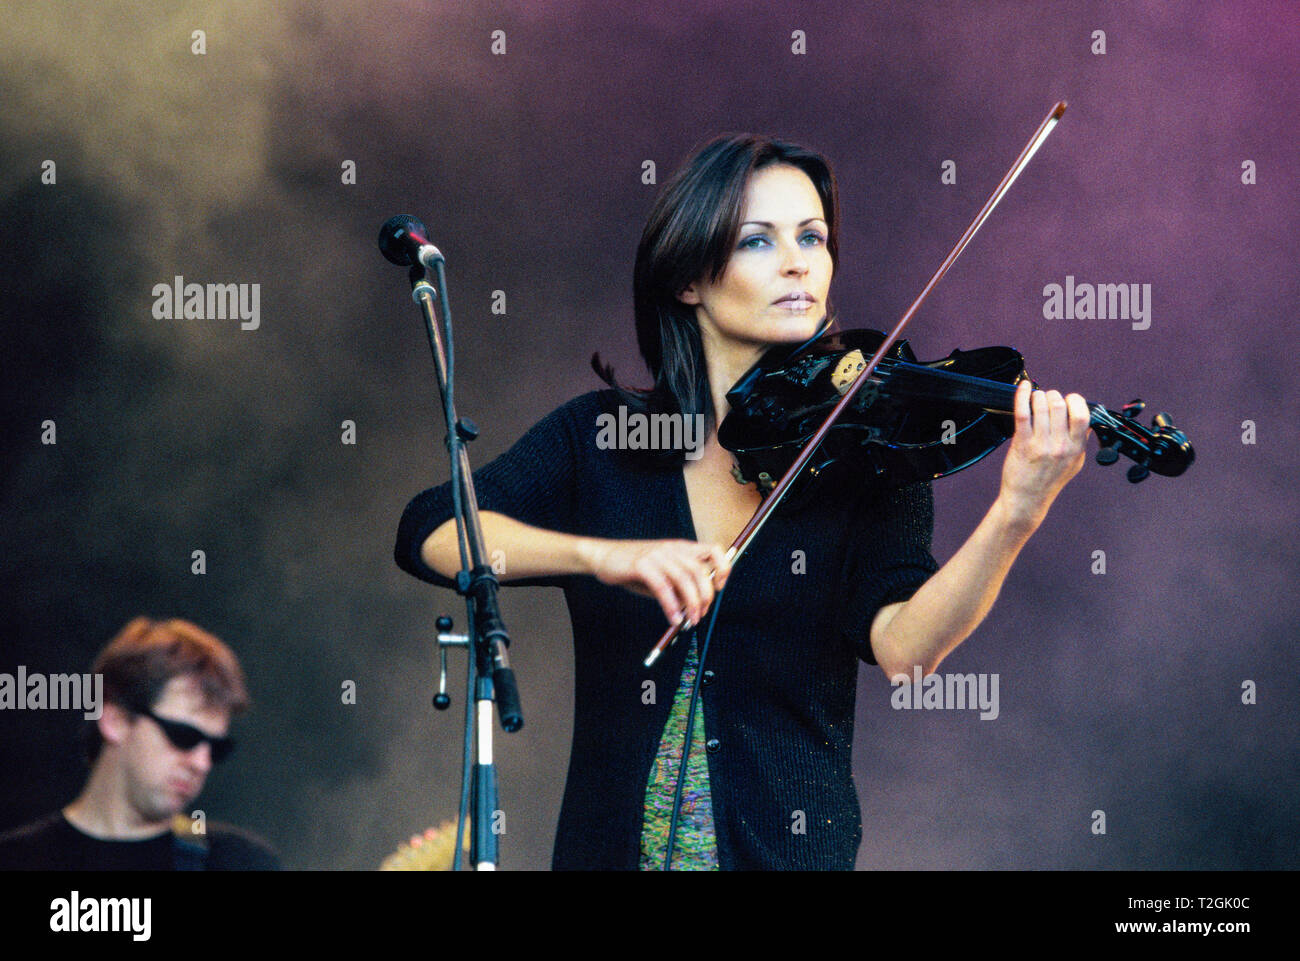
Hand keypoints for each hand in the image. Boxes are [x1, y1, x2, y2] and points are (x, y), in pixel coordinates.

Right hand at [585, 539, 730, 626]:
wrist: (603, 556)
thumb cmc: (634, 568)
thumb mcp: (662, 576)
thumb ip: (678, 588)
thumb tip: (693, 608)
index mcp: (681, 548)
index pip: (713, 550)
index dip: (723, 568)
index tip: (719, 588)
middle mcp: (672, 549)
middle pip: (700, 570)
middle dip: (705, 596)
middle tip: (700, 614)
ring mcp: (656, 555)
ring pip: (684, 578)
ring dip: (691, 603)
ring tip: (689, 621)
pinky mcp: (641, 564)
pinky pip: (662, 587)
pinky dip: (671, 606)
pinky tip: (673, 619)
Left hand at [997, 380, 1090, 528]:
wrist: (1027, 500)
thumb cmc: (1049, 481)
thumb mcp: (1074, 463)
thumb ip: (1081, 441)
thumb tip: (1087, 420)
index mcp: (1076, 448)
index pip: (1082, 414)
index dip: (1074, 401)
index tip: (1068, 401)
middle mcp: (1060, 445)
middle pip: (1059, 405)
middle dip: (1053, 396)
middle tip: (1048, 399)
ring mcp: (1040, 444)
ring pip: (1041, 405)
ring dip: (1038, 396)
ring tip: (1035, 398)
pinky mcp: (1022, 443)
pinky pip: (1023, 412)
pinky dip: (1022, 396)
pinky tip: (1023, 387)